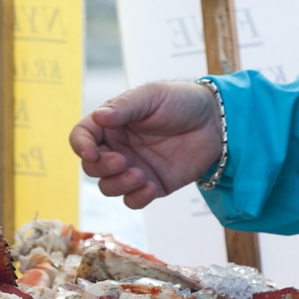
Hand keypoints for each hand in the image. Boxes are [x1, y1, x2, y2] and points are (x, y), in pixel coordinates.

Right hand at [70, 81, 222, 208]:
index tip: (91, 152)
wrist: (217, 123)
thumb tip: (98, 117)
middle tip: (123, 161)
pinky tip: (151, 187)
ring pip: (108, 187)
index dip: (80, 146)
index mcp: (111, 124)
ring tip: (141, 175)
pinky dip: (137, 198)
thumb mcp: (151, 97)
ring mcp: (133, 168)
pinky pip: (132, 201)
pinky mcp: (151, 185)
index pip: (81, 137)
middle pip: (91, 167)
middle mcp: (117, 147)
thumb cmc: (182, 101)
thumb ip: (123, 108)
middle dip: (102, 168)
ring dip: (118, 185)